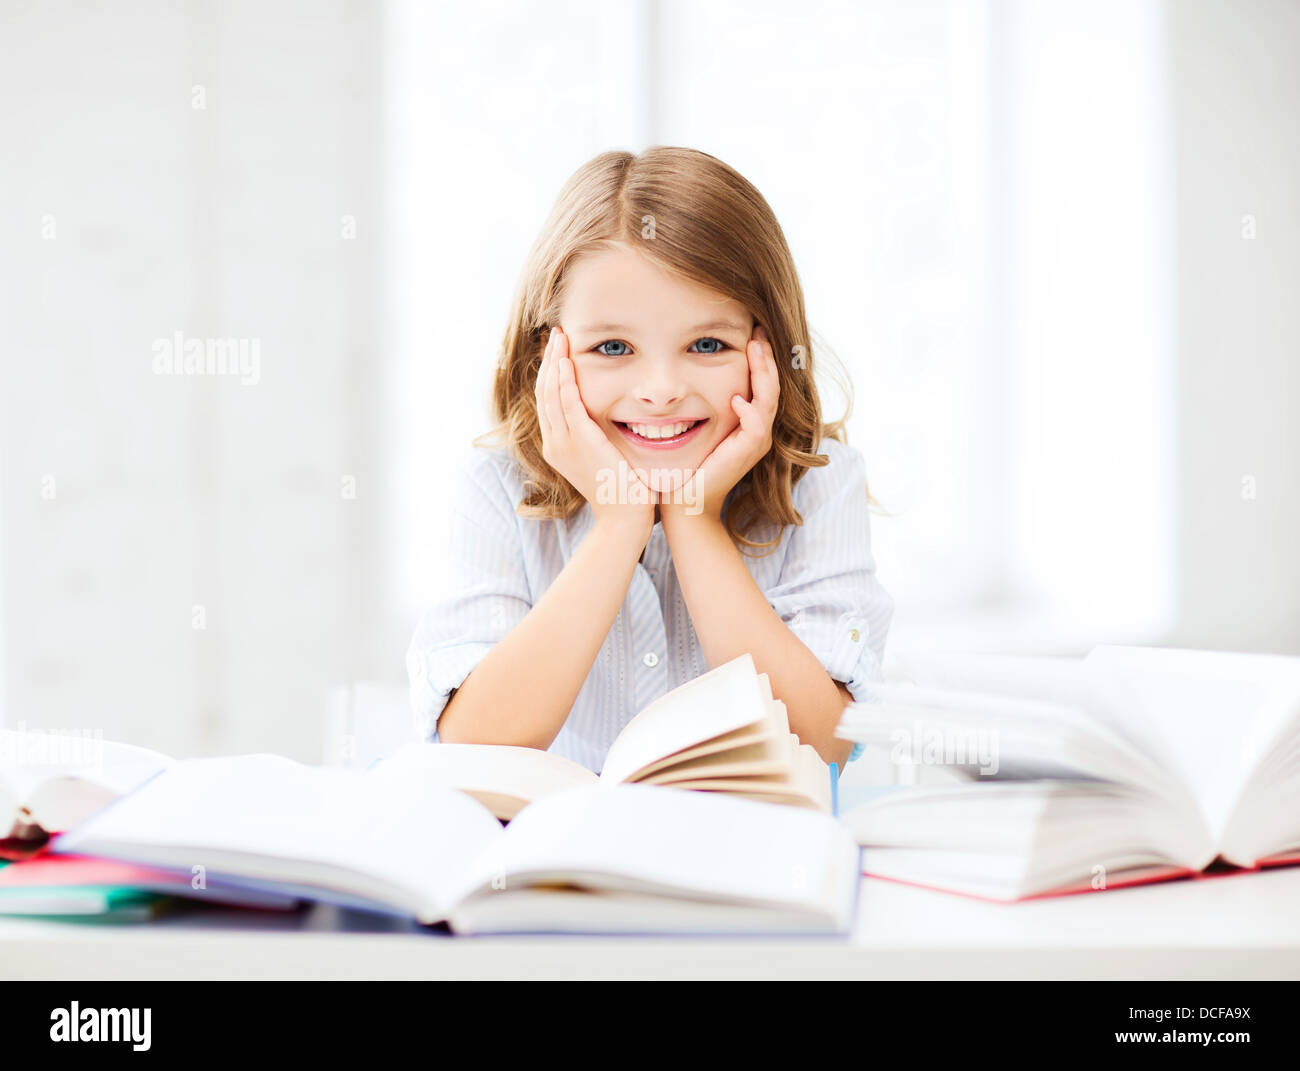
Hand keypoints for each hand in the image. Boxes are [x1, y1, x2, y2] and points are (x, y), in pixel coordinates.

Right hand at [535, 326, 656, 535]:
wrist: (625, 518)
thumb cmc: (622, 490)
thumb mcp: (603, 457)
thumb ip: (597, 436)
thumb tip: (605, 418)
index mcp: (558, 446)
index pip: (548, 401)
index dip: (550, 372)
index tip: (558, 350)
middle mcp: (554, 443)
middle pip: (543, 392)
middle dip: (549, 360)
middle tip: (556, 334)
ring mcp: (564, 443)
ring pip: (550, 394)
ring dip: (554, 362)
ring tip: (559, 337)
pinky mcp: (581, 442)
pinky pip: (567, 405)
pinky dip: (564, 382)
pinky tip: (565, 362)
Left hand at [661, 323, 779, 524]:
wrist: (684, 499)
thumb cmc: (686, 461)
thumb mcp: (696, 424)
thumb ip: (703, 400)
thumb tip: (689, 370)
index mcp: (749, 421)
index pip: (762, 383)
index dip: (760, 358)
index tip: (751, 331)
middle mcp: (757, 430)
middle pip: (771, 387)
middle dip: (766, 358)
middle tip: (757, 331)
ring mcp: (754, 442)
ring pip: (768, 401)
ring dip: (763, 374)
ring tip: (754, 350)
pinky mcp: (746, 453)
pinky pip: (756, 427)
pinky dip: (749, 411)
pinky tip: (736, 399)